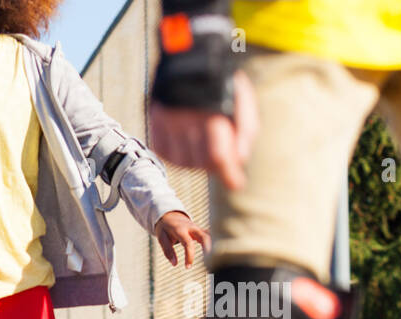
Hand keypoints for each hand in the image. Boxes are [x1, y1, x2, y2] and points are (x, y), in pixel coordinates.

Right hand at [149, 69, 257, 190]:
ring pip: (180, 161)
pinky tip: (187, 146)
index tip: (237, 184)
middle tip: (221, 157)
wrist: (190, 53)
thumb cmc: (220, 80)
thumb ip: (245, 130)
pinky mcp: (155, 120)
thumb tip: (240, 160)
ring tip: (203, 147)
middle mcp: (185, 119)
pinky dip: (176, 156)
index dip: (228, 173)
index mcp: (210, 113)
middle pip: (199, 163)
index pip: (218, 156)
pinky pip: (163, 152)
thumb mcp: (242, 100)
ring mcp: (167, 120)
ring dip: (195, 162)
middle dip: (214, 165)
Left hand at [153, 210, 210, 267]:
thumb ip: (168, 251)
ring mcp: (198, 228)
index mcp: (180, 230)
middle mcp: (192, 228)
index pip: (188, 243)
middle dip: (208, 249)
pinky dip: (214, 244)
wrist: (170, 216)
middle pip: (204, 237)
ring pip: (210, 236)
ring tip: (214, 260)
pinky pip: (210, 236)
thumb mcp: (162, 238)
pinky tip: (216, 254)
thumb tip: (175, 264)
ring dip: (214, 247)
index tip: (188, 267)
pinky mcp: (201, 231)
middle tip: (209, 262)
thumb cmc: (165, 229)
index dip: (189, 255)